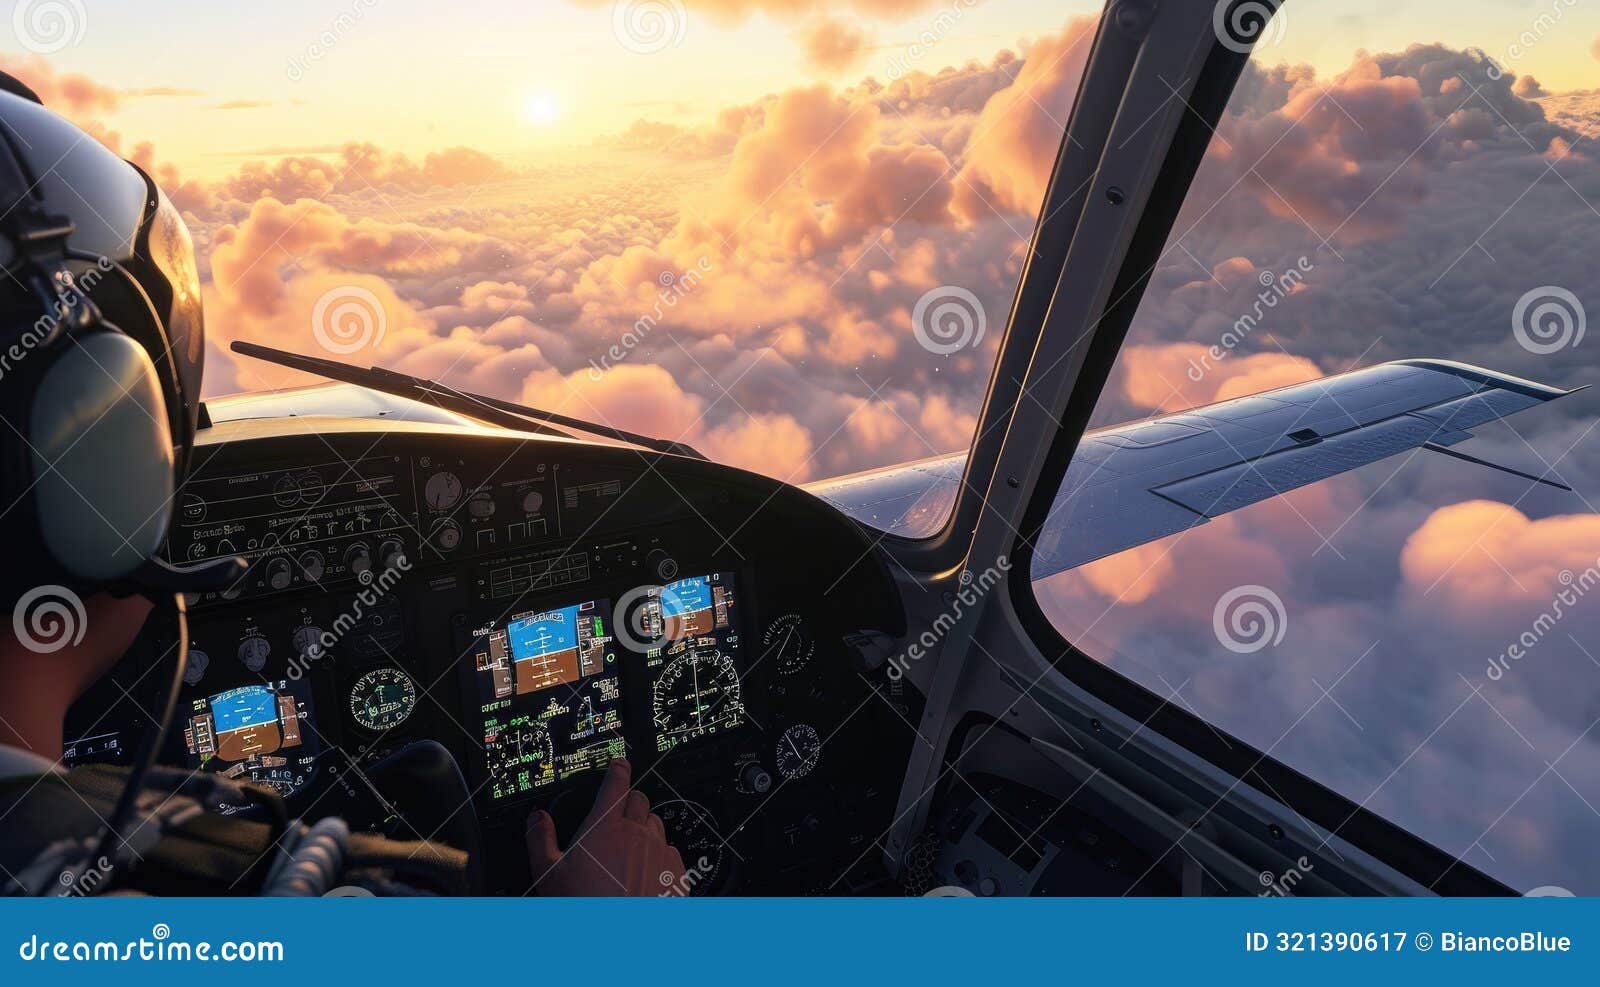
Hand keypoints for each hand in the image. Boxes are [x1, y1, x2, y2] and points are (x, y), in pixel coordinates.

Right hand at [526, 759, 685, 895]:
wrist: (619, 942)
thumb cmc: (584, 907)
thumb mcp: (548, 874)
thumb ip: (540, 839)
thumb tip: (537, 818)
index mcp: (605, 827)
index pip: (616, 782)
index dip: (618, 768)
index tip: (619, 763)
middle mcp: (636, 833)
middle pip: (639, 799)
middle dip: (628, 803)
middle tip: (615, 822)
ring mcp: (659, 851)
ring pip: (657, 823)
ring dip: (644, 828)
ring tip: (628, 851)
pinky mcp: (676, 871)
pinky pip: (671, 850)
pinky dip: (660, 854)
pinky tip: (645, 872)